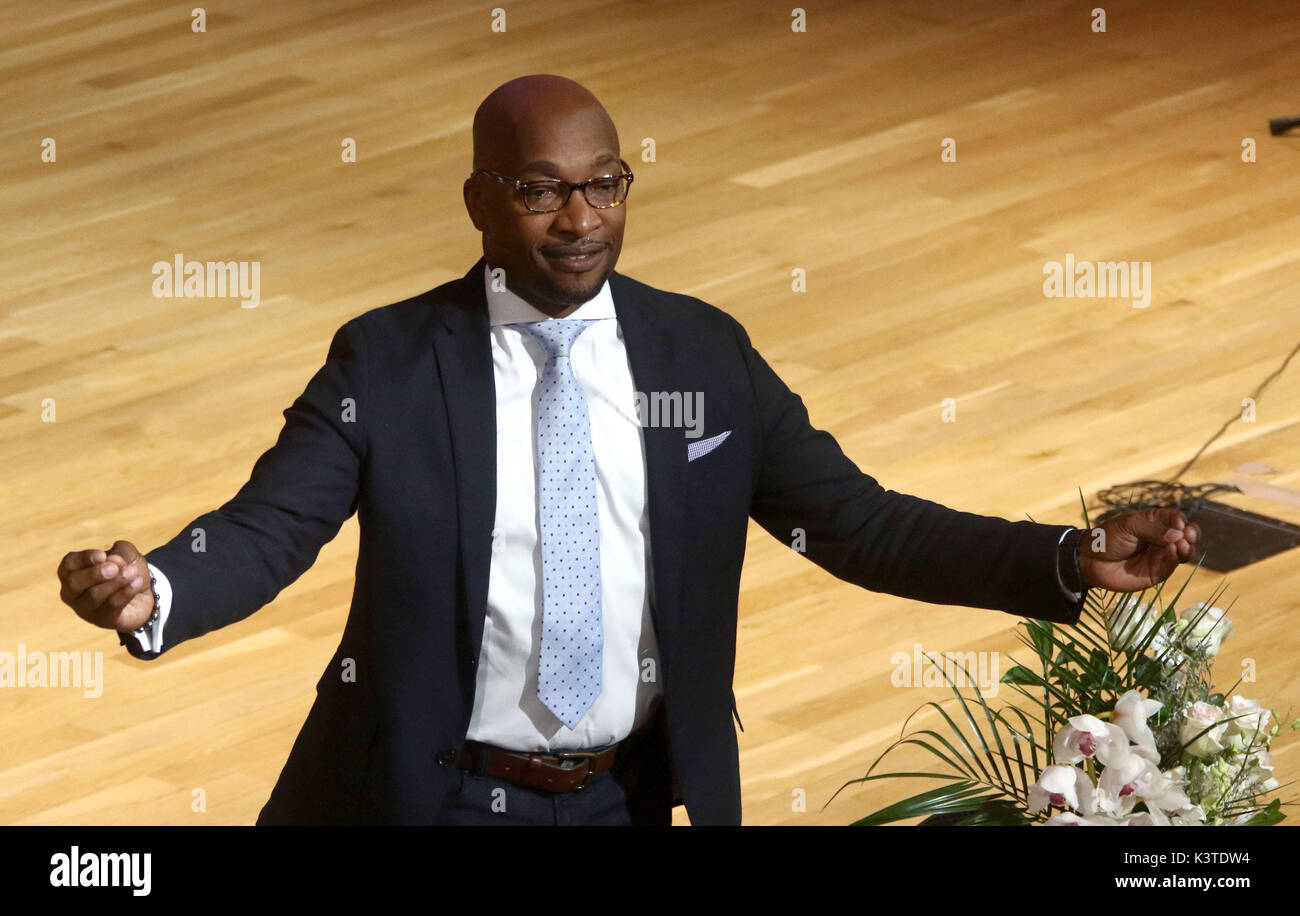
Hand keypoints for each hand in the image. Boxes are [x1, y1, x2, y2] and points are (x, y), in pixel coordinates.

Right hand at [57, 540, 155, 631]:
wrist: (143, 594)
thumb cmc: (125, 570)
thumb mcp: (126, 554)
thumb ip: (119, 552)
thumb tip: (113, 560)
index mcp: (72, 572)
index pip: (69, 564)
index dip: (83, 559)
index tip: (102, 555)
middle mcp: (73, 593)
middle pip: (74, 583)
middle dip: (95, 574)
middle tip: (114, 568)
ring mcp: (86, 609)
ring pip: (94, 596)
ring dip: (115, 582)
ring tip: (132, 572)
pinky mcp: (103, 620)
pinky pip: (112, 607)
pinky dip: (126, 592)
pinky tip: (137, 582)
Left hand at [1077, 508, 1200, 592]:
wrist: (1090, 561)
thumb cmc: (1107, 538)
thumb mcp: (1128, 526)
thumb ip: (1153, 529)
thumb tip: (1178, 534)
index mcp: (1154, 522)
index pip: (1176, 518)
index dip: (1181, 520)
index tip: (1179, 523)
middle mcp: (1161, 538)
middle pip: (1186, 535)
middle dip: (1191, 534)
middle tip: (1188, 535)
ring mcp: (1160, 555)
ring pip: (1184, 551)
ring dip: (1187, 547)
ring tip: (1182, 544)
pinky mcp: (1157, 572)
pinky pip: (1172, 565)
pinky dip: (1176, 558)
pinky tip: (1173, 552)